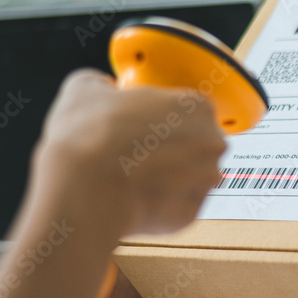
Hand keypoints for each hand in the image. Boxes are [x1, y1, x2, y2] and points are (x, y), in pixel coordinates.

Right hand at [33, 69, 225, 236]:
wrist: (85, 189)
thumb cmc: (90, 138)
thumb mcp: (85, 90)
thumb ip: (102, 84)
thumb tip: (101, 88)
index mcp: (196, 106)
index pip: (188, 110)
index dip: (163, 119)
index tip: (144, 126)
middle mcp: (212, 142)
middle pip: (196, 145)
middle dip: (171, 150)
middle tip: (136, 154)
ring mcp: (205, 180)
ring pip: (190, 178)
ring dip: (168, 179)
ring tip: (131, 178)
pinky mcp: (191, 213)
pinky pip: (177, 207)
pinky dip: (159, 205)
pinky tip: (134, 199)